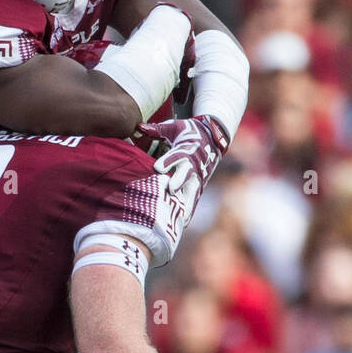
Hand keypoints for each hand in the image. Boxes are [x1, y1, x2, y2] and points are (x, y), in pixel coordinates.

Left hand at [133, 115, 227, 256]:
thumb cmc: (188, 131)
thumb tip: (138, 126)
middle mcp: (193, 166)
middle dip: (178, 182)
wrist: (213, 138)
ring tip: (178, 218)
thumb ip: (156, 129)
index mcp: (186, 150)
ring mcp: (198, 178)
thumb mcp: (174, 127)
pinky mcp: (199, 187)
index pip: (176, 156)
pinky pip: (193, 201)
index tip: (157, 167)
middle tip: (169, 190)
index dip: (168, 161)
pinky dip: (188, 213)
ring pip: (191, 192)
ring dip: (185, 204)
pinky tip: (182, 226)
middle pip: (186, 175)